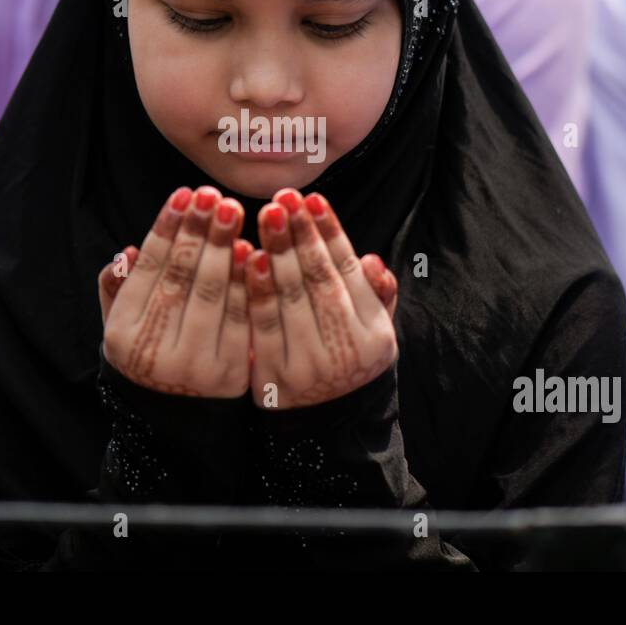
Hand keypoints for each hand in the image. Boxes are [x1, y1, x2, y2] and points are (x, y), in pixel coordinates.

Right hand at [100, 186, 254, 397]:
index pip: (148, 270)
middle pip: (181, 277)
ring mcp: (194, 365)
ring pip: (213, 294)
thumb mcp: (117, 328)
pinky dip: (247, 281)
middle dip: (199, 231)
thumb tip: (128, 251)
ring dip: (224, 247)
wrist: (175, 421)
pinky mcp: (231, 374)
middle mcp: (155, 351)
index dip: (166, 228)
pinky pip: (242, 317)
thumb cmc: (147, 357)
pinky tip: (252, 250)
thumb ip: (117, 290)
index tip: (183, 194)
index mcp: (123, 335)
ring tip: (233, 210)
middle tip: (213, 195)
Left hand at [246, 189, 399, 409]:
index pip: (348, 273)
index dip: (331, 233)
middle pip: (319, 280)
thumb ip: (377, 295)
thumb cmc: (350, 361)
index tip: (313, 200)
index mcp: (374, 333)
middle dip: (301, 234)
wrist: (326, 426)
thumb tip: (371, 260)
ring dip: (277, 251)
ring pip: (290, 298)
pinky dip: (255, 288)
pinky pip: (261, 324)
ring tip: (266, 214)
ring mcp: (308, 364)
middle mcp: (345, 349)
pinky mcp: (273, 377)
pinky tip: (248, 257)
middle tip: (285, 198)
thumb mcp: (377, 332)